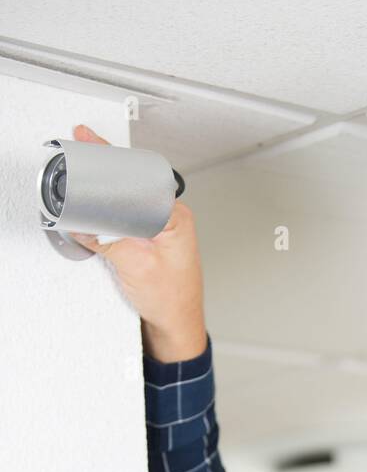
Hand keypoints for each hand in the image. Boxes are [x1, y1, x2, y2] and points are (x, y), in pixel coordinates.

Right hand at [68, 125, 206, 361]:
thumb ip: (108, 238)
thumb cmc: (171, 301)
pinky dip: (110, 212)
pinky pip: (127, 216)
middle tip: (84, 151)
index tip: (90, 145)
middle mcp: (170, 218)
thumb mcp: (135, 265)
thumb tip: (85, 222)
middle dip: (106, 169)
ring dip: (108, 193)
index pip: (137, 176)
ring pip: (129, 199)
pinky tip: (100, 213)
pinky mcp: (150, 240)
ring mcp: (161, 228)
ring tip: (89, 181)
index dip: (110, 159)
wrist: (177, 326)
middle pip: (133, 181)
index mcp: (174, 216)